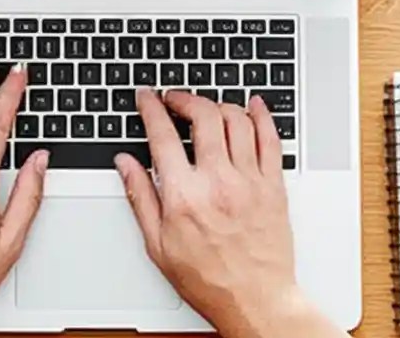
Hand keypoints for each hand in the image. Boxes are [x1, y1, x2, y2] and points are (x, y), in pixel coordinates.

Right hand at [114, 89, 343, 337]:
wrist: (256, 301)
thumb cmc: (208, 280)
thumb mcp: (157, 245)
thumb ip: (140, 197)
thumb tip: (125, 164)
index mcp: (184, 196)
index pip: (162, 135)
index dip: (151, 107)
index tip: (147, 97)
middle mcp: (218, 182)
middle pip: (203, 116)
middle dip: (184, 98)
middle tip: (175, 98)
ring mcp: (249, 181)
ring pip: (236, 120)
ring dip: (218, 105)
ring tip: (207, 108)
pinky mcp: (274, 186)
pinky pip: (271, 139)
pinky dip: (262, 116)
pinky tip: (254, 106)